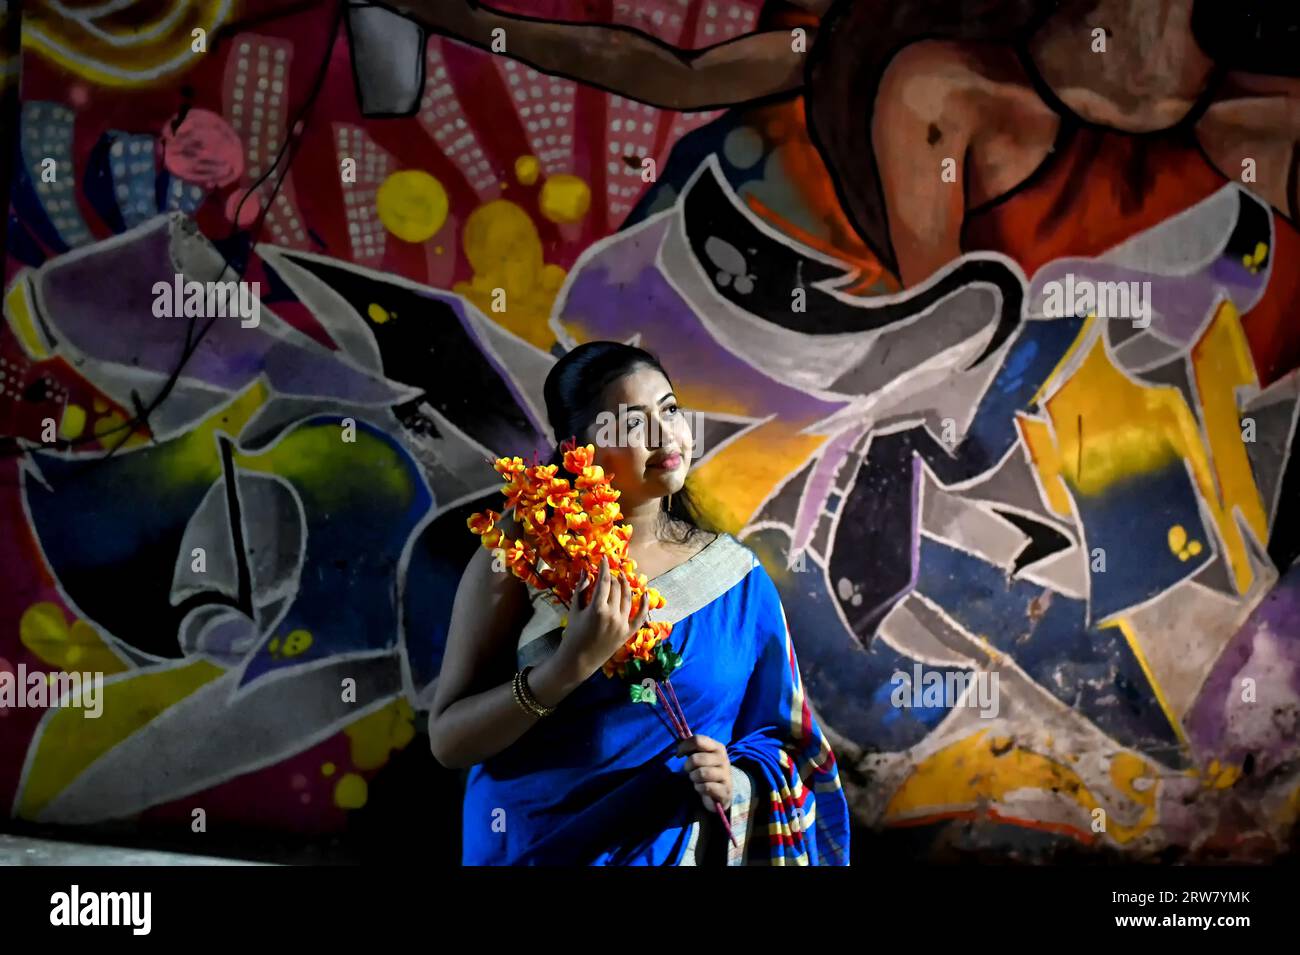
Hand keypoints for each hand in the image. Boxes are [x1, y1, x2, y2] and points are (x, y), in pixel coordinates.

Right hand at [556, 557, 649, 678]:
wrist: (579, 661)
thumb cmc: (572, 635)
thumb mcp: (575, 610)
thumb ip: (581, 589)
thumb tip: (587, 570)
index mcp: (597, 608)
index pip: (604, 581)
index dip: (605, 567)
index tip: (604, 558)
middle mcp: (613, 614)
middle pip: (616, 588)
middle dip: (612, 577)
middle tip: (609, 572)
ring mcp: (622, 624)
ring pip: (628, 597)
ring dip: (625, 585)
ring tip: (621, 577)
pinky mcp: (628, 633)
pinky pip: (641, 616)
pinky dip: (644, 604)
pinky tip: (645, 593)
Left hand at [677, 734, 732, 810]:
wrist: (723, 789)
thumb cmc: (708, 769)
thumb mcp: (703, 756)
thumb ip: (693, 749)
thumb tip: (680, 747)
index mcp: (717, 747)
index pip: (698, 740)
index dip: (684, 746)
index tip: (679, 754)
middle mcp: (723, 759)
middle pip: (695, 759)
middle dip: (688, 766)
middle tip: (690, 770)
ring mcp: (725, 775)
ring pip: (701, 773)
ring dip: (694, 778)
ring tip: (697, 779)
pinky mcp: (725, 789)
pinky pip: (706, 787)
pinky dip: (700, 788)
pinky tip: (702, 788)